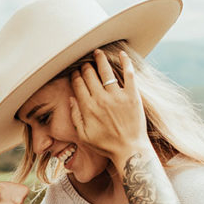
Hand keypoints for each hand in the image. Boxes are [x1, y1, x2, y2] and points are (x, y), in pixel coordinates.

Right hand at [68, 50, 151, 165]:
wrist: (129, 150)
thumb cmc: (106, 145)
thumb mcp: (84, 135)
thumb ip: (75, 116)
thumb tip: (71, 99)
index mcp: (88, 107)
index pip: (78, 84)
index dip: (76, 75)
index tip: (76, 72)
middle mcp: (101, 99)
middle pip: (89, 75)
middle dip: (85, 66)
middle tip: (86, 63)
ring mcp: (117, 96)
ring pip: (105, 70)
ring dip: (100, 59)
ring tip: (98, 53)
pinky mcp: (132, 95)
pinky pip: (129, 73)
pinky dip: (125, 62)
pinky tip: (122, 54)